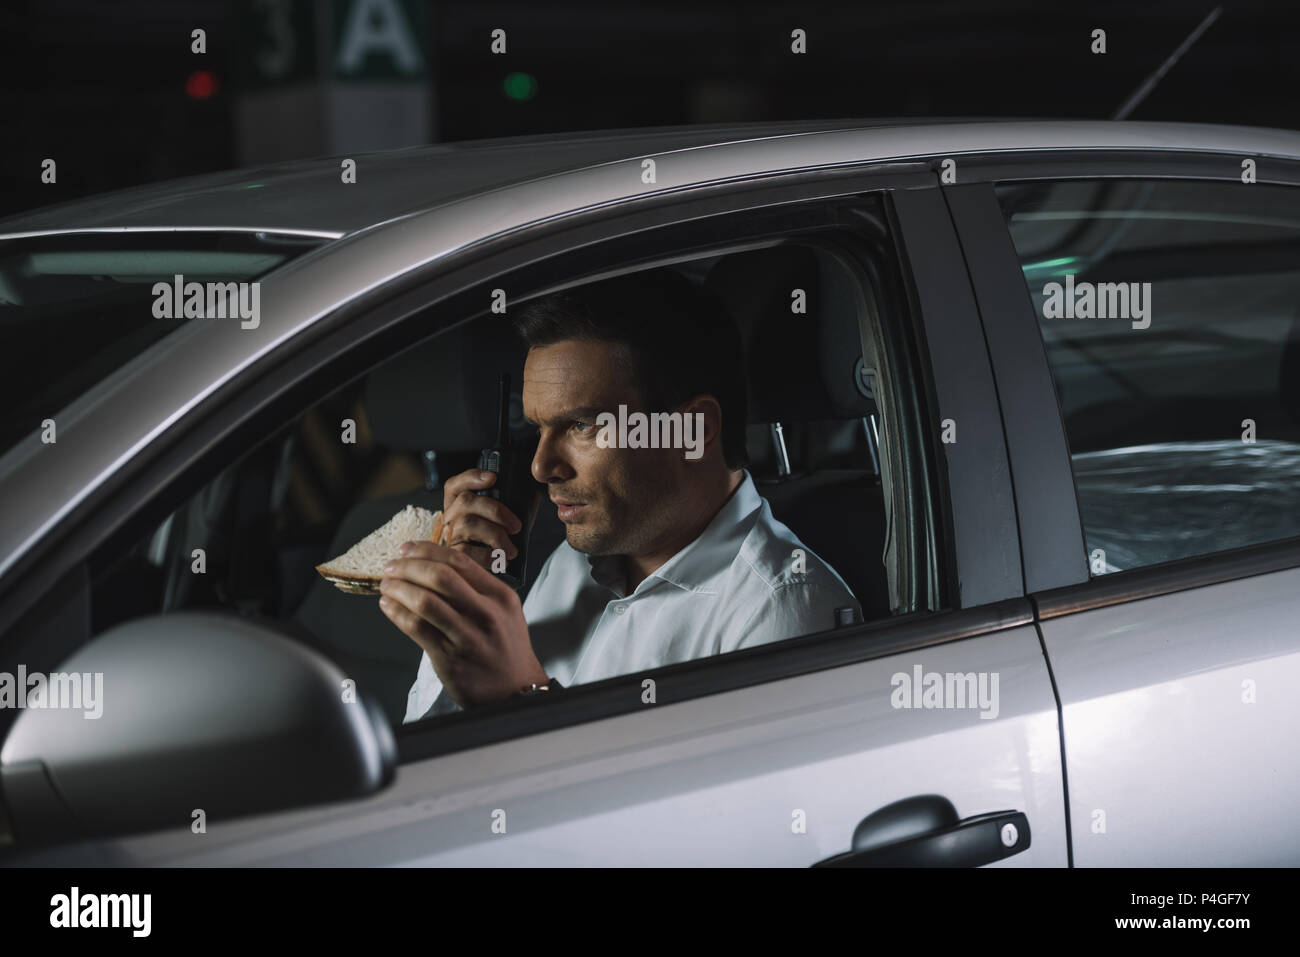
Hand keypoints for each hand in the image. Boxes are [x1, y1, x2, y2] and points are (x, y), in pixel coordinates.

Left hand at [378, 541, 545, 707]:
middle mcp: (486, 613)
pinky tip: (388, 606)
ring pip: (425, 602)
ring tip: (387, 586)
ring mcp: (467, 637)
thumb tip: (433, 564)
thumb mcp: (504, 610)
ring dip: (399, 589)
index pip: (459, 561)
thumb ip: (477, 587)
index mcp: (500, 596)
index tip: (408, 549)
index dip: (427, 551)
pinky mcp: (449, 658)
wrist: (514, 689)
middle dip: (409, 566)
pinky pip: (417, 628)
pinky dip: (397, 613)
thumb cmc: (504, 646)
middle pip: (440, 577)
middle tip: (392, 567)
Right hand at [439, 468, 523, 570]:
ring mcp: (448, 535)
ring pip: (468, 525)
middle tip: (516, 526)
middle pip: (466, 501)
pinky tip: (500, 560)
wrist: (489, 568)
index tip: (493, 478)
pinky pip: (466, 551)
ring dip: (496, 536)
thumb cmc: (496, 539)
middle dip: (496, 511)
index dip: (472, 477)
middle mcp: (449, 516)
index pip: (456, 483)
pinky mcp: (452, 554)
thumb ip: (514, 503)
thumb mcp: (503, 517)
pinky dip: (488, 556)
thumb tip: (532, 495)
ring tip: (511, 549)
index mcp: (458, 503)